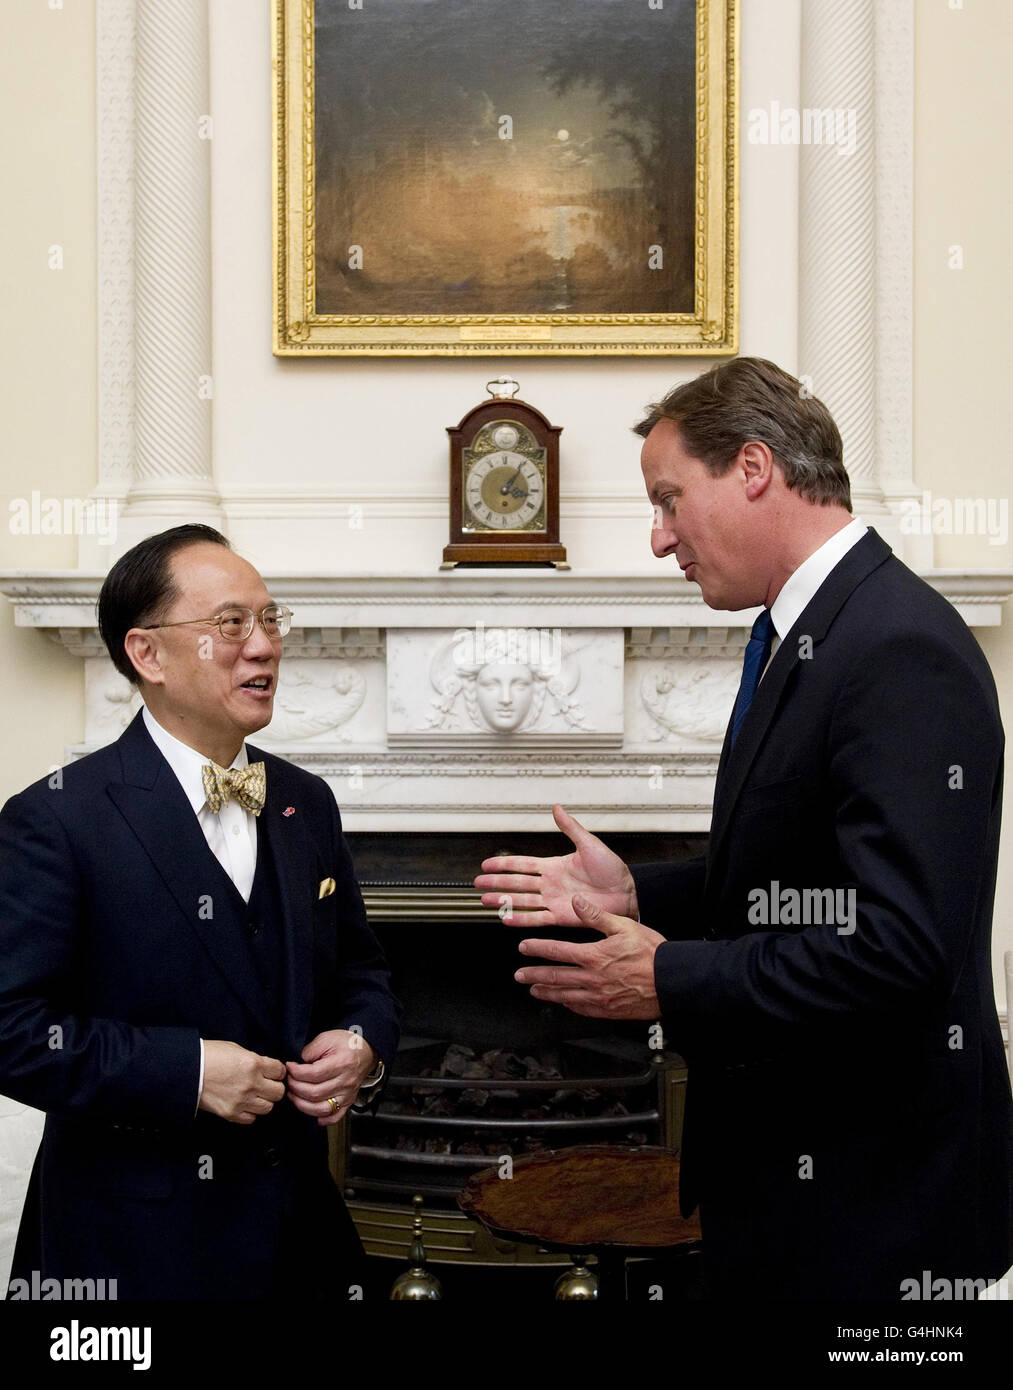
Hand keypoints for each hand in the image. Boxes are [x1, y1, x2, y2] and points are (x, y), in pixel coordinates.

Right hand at [198, 1040, 286, 1124]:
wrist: (187, 1071)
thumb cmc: (208, 1056)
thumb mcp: (236, 1049)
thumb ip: (254, 1060)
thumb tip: (265, 1068)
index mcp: (253, 1064)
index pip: (280, 1072)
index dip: (277, 1072)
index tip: (272, 1072)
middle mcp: (251, 1084)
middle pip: (279, 1092)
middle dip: (273, 1087)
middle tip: (266, 1084)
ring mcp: (241, 1101)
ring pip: (268, 1107)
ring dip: (263, 1101)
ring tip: (255, 1095)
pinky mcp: (231, 1113)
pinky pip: (251, 1119)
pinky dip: (250, 1113)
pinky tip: (244, 1105)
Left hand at [285, 1029, 377, 1125]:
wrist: (365, 1050)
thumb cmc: (346, 1044)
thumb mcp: (327, 1038)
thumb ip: (310, 1051)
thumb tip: (298, 1065)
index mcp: (342, 1063)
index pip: (314, 1074)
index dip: (296, 1072)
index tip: (290, 1067)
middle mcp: (346, 1081)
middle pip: (315, 1093)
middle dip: (296, 1088)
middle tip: (289, 1080)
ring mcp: (348, 1094)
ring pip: (321, 1108)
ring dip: (302, 1105)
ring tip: (294, 1095)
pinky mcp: (348, 1101)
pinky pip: (335, 1117)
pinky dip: (324, 1119)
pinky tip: (314, 1114)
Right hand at [474, 804, 637, 927]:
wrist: (628, 892)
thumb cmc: (613, 869)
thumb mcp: (589, 844)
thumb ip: (570, 828)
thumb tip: (556, 807)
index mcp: (554, 866)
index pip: (522, 865)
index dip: (504, 865)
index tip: (486, 865)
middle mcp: (550, 884)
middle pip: (516, 884)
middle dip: (496, 884)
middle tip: (477, 885)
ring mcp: (554, 901)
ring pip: (522, 901)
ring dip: (503, 902)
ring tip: (485, 901)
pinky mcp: (561, 916)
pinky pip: (537, 919)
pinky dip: (521, 920)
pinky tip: (506, 919)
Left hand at [514, 894, 665, 1018]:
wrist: (671, 981)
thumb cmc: (651, 953)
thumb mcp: (624, 926)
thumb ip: (596, 915)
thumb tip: (576, 902)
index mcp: (593, 956)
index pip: (557, 951)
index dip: (537, 949)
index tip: (524, 947)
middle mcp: (592, 978)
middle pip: (555, 977)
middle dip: (534, 975)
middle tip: (519, 975)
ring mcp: (599, 997)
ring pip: (565, 995)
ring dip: (546, 993)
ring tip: (534, 991)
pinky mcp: (608, 1010)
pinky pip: (582, 1009)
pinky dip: (568, 1005)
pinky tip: (564, 1002)